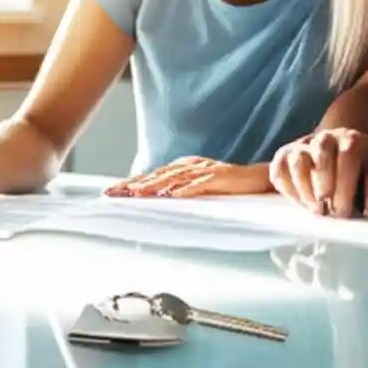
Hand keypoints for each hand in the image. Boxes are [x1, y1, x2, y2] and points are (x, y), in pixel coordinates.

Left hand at [103, 156, 272, 197]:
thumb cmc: (228, 185)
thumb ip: (179, 190)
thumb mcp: (198, 187)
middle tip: (113, 193)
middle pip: (157, 175)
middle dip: (133, 184)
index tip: (108, 193)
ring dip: (154, 185)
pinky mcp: (221, 176)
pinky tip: (172, 194)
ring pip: (174, 177)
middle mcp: (191, 166)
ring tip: (137, 193)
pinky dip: (185, 188)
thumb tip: (155, 201)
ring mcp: (205, 170)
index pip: (152, 176)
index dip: (129, 183)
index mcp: (183, 168)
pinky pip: (200, 183)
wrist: (259, 177)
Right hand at [268, 128, 367, 219]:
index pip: (352, 154)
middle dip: (331, 184)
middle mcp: (328, 137)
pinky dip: (288, 187)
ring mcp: (304, 144)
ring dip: (307, 187)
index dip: (357, 183)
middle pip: (324, 152)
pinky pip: (279, 167)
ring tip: (318, 210)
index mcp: (355, 140)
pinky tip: (302, 203)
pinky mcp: (285, 154)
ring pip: (299, 159)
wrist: (337, 149)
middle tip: (338, 213)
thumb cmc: (362, 170)